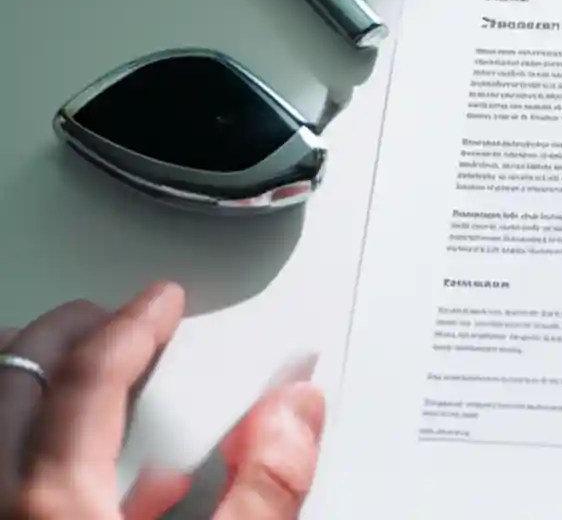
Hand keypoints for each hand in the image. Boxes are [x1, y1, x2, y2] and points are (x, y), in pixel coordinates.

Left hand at [0, 283, 325, 518]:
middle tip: (120, 318)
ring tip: (84, 366)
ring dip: (34, 376)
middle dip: (71, 332)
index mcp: (54, 502)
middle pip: (17, 376)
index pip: (87, 375)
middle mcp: (2, 505)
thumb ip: (263, 491)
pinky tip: (85, 466)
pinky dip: (32, 440)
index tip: (163, 302)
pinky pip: (4, 469)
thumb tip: (293, 414)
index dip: (133, 324)